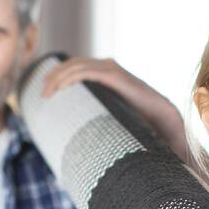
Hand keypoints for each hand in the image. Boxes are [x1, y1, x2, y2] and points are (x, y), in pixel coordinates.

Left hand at [42, 56, 185, 158]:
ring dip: (57, 77)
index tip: (44, 94)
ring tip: (46, 94)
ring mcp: (112, 69)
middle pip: (72, 65)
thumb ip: (99, 121)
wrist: (166, 121)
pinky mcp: (115, 75)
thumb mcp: (114, 120)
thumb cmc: (144, 125)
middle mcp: (108, 69)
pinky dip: (69, 77)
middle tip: (42, 94)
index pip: (77, 70)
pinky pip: (86, 71)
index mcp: (107, 78)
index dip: (59, 77)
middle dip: (54, 77)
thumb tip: (80, 142)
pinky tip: (58, 88)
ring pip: (76, 66)